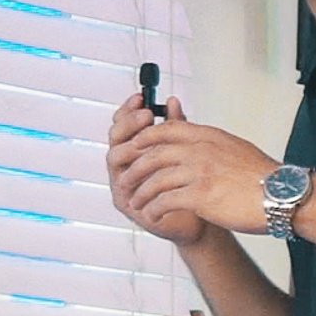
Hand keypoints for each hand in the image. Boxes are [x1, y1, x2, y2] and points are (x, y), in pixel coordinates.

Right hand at [104, 99, 203, 243]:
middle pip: (115, 136)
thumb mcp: (184, 148)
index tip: (141, 97)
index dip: (129, 109)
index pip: (124, 123)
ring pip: (114, 157)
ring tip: (147, 136)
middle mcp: (125, 164)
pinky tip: (146, 160)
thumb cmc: (190, 183)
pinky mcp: (125, 202)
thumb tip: (172, 100)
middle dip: (129, 122)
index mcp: (136, 148)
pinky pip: (121, 182)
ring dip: (129, 143)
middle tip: (147, 114)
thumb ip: (175, 126)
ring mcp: (122, 182)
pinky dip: (131, 170)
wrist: (201, 218)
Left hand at [109, 101, 280, 241]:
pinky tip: (151, 215)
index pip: (164, 129)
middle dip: (134, 169)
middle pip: (152, 153)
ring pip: (154, 179)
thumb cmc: (262, 177)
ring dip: (140, 193)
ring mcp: (199, 172)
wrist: (282, 195)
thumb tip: (196, 139)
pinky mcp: (200, 196)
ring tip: (135, 203)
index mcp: (207, 136)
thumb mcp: (234, 147)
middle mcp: (200, 150)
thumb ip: (211, 142)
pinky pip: (165, 201)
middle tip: (126, 181)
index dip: (144, 139)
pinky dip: (154, 209)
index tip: (134, 150)